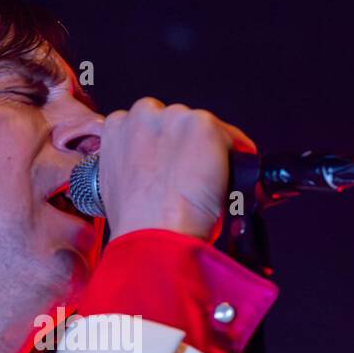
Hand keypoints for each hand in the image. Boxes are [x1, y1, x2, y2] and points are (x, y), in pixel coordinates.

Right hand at [97, 97, 255, 242]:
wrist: (154, 237)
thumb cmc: (137, 225)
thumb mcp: (119, 189)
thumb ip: (134, 168)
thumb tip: (159, 172)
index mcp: (116, 128)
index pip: (147, 127)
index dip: (164, 150)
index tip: (173, 167)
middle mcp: (143, 115)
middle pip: (177, 123)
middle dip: (187, 147)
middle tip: (192, 180)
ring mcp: (174, 118)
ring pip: (204, 129)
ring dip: (210, 152)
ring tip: (209, 186)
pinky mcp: (202, 125)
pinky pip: (232, 138)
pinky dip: (237, 159)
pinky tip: (229, 184)